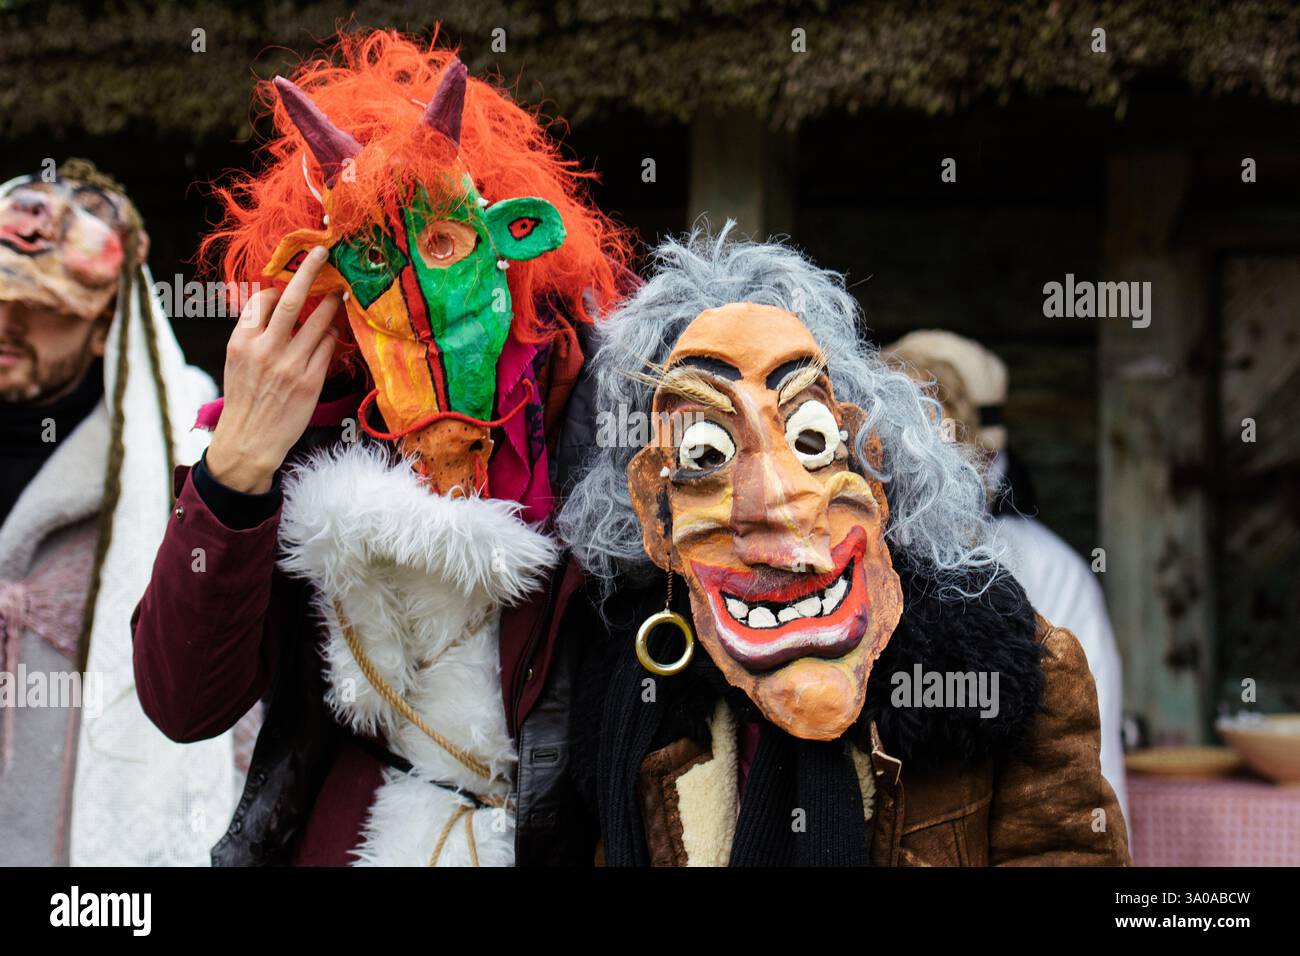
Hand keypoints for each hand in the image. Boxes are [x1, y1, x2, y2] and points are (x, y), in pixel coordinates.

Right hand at [205, 247, 339, 493]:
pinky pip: (327, 347)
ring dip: (331, 304)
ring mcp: (290, 365)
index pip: (262, 300)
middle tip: (323, 252)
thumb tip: (275, 300)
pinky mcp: (311, 381)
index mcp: (241, 341)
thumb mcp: (236, 360)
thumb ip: (253, 332)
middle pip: (291, 300)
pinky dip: (332, 335)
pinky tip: (334, 331)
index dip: (279, 288)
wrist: (250, 440)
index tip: (290, 282)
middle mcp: (265, 350)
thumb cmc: (245, 397)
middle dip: (309, 271)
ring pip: (317, 322)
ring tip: (339, 293)